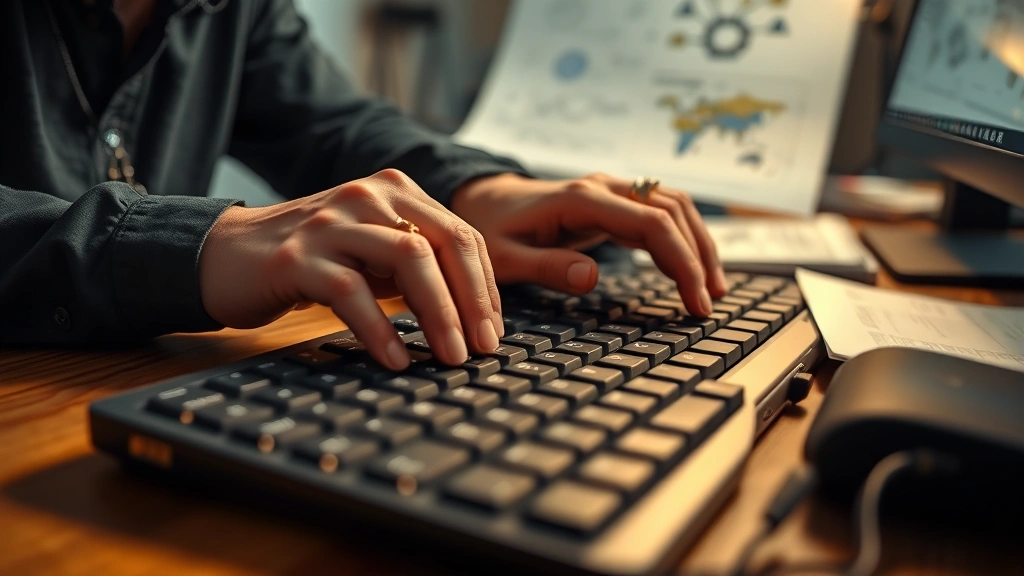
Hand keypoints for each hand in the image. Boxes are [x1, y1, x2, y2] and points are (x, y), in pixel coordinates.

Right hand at [199, 169, 502, 368]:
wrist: (223, 255)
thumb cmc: (309, 261)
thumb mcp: (371, 253)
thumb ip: (416, 266)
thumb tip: (474, 316)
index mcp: (394, 192)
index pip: (461, 234)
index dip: (486, 286)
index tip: (494, 329)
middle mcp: (368, 197)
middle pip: (445, 243)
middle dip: (474, 300)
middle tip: (484, 347)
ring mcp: (332, 223)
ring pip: (410, 259)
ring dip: (440, 314)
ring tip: (451, 356)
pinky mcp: (297, 257)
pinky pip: (352, 292)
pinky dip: (381, 330)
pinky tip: (397, 359)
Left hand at [451, 172, 726, 315]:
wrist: (482, 200)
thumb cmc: (489, 229)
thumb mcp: (504, 256)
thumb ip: (546, 267)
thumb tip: (593, 278)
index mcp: (582, 200)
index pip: (652, 224)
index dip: (681, 262)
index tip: (694, 303)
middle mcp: (604, 188)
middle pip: (673, 211)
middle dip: (699, 256)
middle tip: (708, 304)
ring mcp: (611, 192)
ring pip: (674, 206)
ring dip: (699, 243)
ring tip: (713, 289)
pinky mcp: (613, 203)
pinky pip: (660, 214)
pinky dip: (682, 238)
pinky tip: (690, 269)